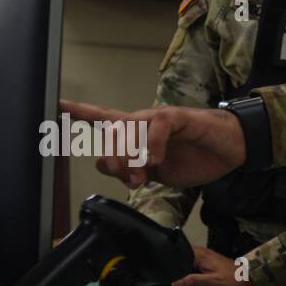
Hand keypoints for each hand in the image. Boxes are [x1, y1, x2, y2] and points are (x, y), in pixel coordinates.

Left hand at [58, 99, 246, 188]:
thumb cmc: (193, 157)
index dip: (80, 112)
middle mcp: (143, 122)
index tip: (57, 105)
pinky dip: (153, 146)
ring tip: (141, 175)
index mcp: (136, 134)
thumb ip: (132, 172)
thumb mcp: (157, 173)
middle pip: (111, 134)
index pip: (103, 119)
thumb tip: (112, 169)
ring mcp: (160, 118)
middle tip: (129, 180)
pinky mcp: (179, 118)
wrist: (228, 150)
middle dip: (113, 160)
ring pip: (129, 130)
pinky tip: (157, 159)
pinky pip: (157, 127)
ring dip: (130, 157)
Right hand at [171, 244, 257, 285]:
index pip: (178, 253)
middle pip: (181, 259)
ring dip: (181, 273)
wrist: (253, 282)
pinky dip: (189, 275)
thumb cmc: (234, 282)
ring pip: (187, 264)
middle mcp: (201, 254)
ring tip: (172, 282)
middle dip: (174, 268)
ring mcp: (205, 260)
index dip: (169, 262)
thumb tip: (174, 284)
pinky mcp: (209, 267)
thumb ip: (194, 282)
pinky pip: (193, 269)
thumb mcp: (213, 283)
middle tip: (165, 279)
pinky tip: (185, 283)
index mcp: (200, 255)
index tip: (162, 271)